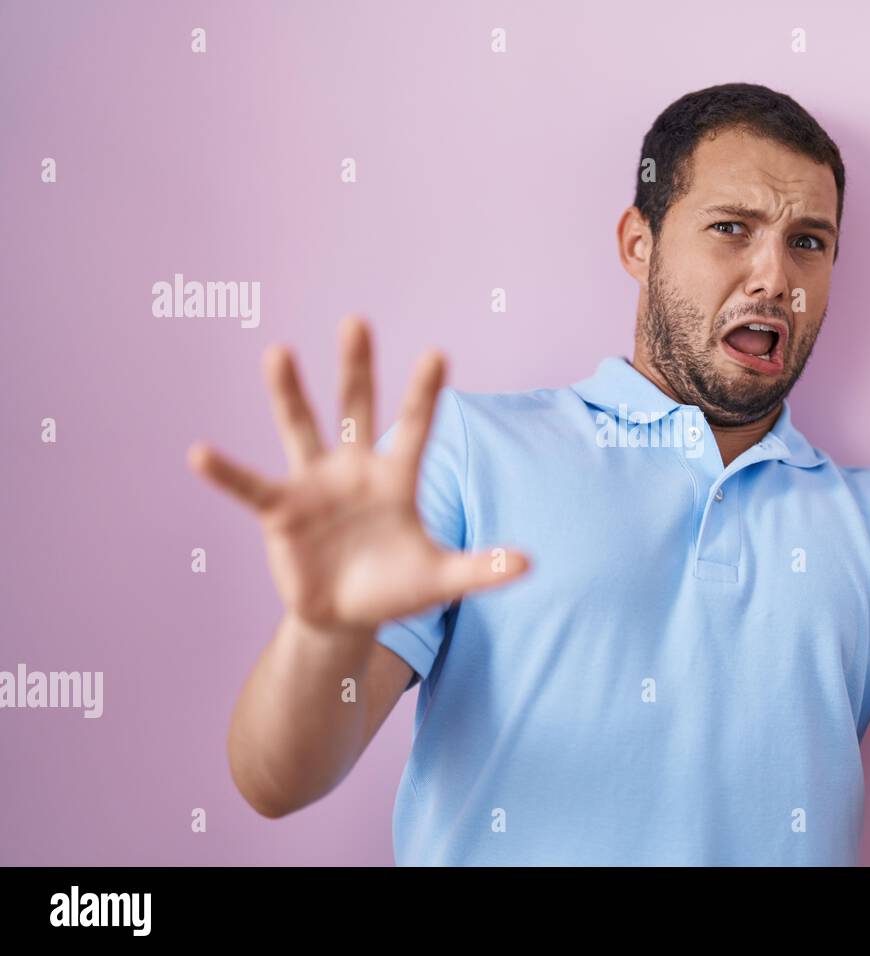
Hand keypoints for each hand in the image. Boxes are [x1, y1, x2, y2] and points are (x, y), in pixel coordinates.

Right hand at [186, 316, 529, 631]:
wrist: (347, 615)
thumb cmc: (397, 587)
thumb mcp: (442, 579)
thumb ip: (482, 568)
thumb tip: (531, 562)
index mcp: (397, 477)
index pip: (416, 426)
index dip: (425, 393)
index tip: (436, 353)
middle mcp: (354, 468)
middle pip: (357, 408)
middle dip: (357, 367)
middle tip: (356, 321)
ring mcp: (315, 484)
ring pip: (301, 428)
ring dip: (288, 393)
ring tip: (278, 352)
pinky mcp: (280, 511)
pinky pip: (251, 486)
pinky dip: (227, 473)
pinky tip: (200, 453)